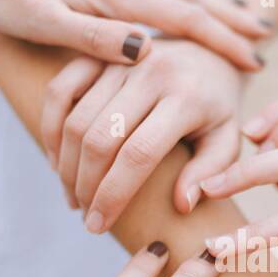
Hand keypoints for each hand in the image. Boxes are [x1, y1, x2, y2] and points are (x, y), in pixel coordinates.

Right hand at [40, 40, 246, 230]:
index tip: (99, 226)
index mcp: (185, 97)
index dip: (113, 195)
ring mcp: (118, 60)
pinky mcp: (96, 53)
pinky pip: (60, 91)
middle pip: (100, 139)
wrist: (209, 50)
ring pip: (75, 120)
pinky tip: (58, 162)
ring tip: (74, 198)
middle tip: (86, 218)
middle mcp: (149, 72)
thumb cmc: (218, 106)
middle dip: (86, 187)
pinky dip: (50, 129)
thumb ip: (210, 171)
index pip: (138, 154)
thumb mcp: (227, 138)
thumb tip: (181, 205)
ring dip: (66, 167)